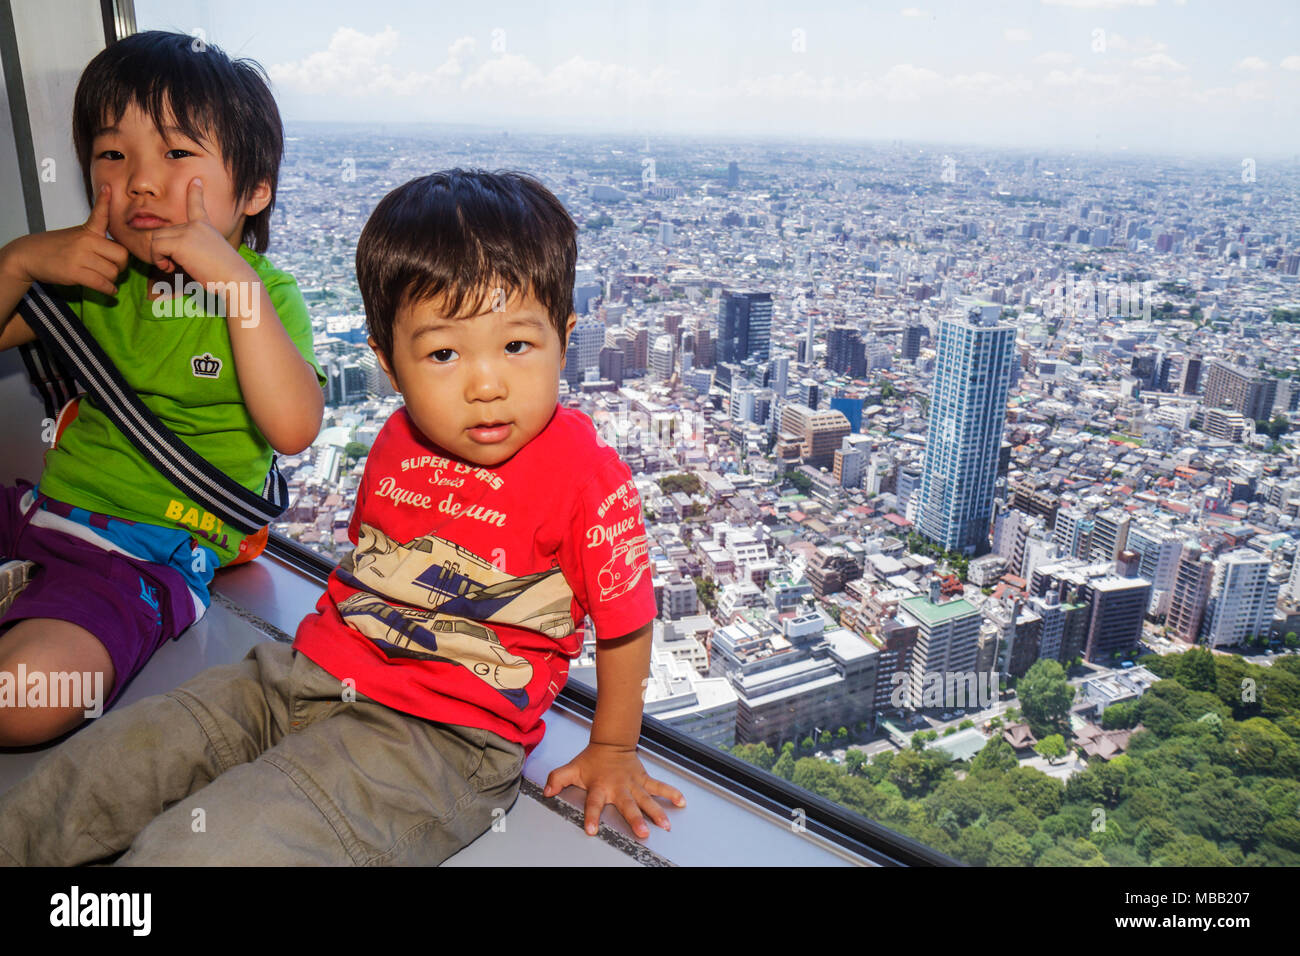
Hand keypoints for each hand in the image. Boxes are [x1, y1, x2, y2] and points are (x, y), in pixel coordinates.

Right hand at [1, 185, 127, 295]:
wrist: (29, 255)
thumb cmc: (57, 246)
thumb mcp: (76, 235)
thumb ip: (97, 239)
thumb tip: (120, 255)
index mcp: (87, 230)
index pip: (100, 214)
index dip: (105, 201)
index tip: (107, 188)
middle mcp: (86, 241)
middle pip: (121, 256)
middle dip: (121, 266)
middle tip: (114, 268)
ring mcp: (80, 256)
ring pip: (112, 272)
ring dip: (112, 279)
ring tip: (105, 278)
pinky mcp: (75, 272)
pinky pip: (101, 283)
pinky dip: (108, 289)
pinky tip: (109, 290)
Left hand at [147, 178, 247, 284]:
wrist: (236, 280)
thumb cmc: (227, 277)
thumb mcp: (212, 258)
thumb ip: (195, 252)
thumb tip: (174, 259)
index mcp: (206, 227)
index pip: (197, 205)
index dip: (195, 192)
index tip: (196, 180)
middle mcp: (196, 226)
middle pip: (164, 230)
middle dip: (163, 249)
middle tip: (175, 265)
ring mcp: (188, 232)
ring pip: (156, 237)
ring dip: (159, 255)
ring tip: (173, 267)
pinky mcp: (181, 242)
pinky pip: (155, 247)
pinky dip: (158, 259)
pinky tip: (172, 268)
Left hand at [543, 742, 684, 839]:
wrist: (611, 743)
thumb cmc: (592, 760)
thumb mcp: (572, 769)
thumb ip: (557, 778)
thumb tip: (546, 790)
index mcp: (600, 787)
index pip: (593, 803)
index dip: (591, 816)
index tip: (592, 830)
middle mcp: (618, 787)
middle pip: (627, 805)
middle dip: (635, 818)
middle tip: (643, 832)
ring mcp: (633, 784)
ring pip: (646, 799)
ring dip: (657, 811)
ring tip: (665, 824)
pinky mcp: (644, 780)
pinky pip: (659, 787)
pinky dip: (671, 793)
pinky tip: (681, 802)